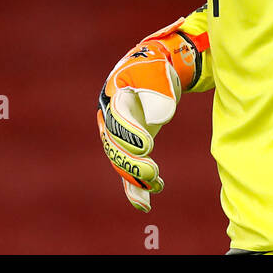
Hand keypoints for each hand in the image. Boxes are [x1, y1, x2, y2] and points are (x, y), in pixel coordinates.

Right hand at [96, 33, 185, 212]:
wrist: (149, 70)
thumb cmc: (154, 68)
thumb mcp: (158, 71)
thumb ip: (159, 89)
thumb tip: (163, 116)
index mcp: (114, 96)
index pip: (118, 119)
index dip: (130, 134)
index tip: (148, 146)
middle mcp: (109, 118)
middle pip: (115, 145)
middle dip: (132, 162)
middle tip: (153, 172)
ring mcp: (116, 134)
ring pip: (120, 161)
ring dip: (136, 177)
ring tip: (155, 185)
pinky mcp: (127, 147)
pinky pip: (127, 170)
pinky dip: (135, 188)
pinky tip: (145, 204)